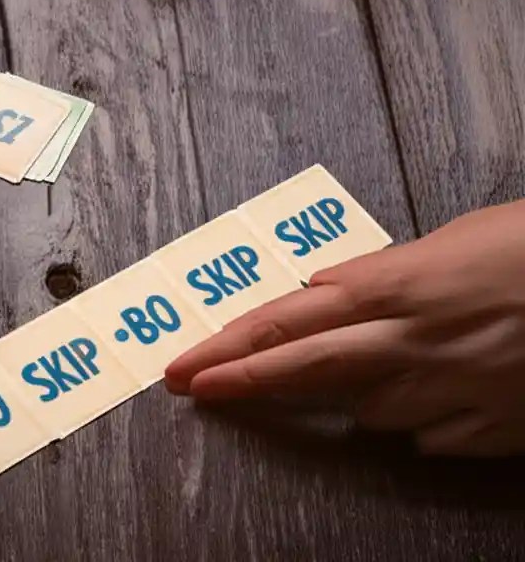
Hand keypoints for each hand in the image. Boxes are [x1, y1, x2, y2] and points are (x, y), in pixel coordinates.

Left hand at [165, 200, 524, 456]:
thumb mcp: (451, 243)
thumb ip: (383, 276)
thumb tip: (327, 295)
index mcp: (398, 285)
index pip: (288, 320)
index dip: (231, 345)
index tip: (187, 364)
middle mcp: (412, 341)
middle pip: (304, 368)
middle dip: (241, 381)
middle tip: (192, 389)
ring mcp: (451, 390)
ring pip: (369, 410)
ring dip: (356, 392)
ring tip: (387, 361)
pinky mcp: (492, 427)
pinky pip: (429, 436)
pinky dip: (420, 419)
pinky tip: (438, 394)